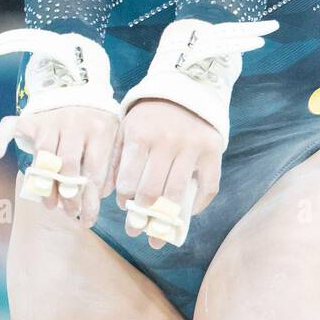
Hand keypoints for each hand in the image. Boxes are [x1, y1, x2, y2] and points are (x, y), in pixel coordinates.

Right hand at [0, 106, 119, 227]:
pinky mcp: (31, 119)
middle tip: (70, 213)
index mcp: (100, 130)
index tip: (88, 219)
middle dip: (69, 195)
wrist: (79, 91)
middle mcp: (74, 123)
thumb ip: (111, 166)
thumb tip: (103, 195)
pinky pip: (9, 126)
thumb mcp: (112, 140)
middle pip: (68, 164)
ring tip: (51, 204)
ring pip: (44, 155)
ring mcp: (51, 120)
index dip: (90, 199)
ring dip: (46, 184)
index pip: (94, 170)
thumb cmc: (96, 125)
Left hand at [113, 99, 222, 249]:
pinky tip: (187, 214)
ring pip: (176, 194)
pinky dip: (198, 206)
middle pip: (151, 192)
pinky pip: (207, 187)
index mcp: (141, 135)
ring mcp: (191, 146)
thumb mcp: (129, 126)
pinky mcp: (212, 150)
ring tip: (158, 234)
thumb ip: (116, 157)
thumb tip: (106, 193)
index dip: (125, 200)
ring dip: (165, 219)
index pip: (128, 181)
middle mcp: (166, 141)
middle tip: (136, 230)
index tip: (126, 208)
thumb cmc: (152, 113)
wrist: (189, 86)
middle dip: (141, 217)